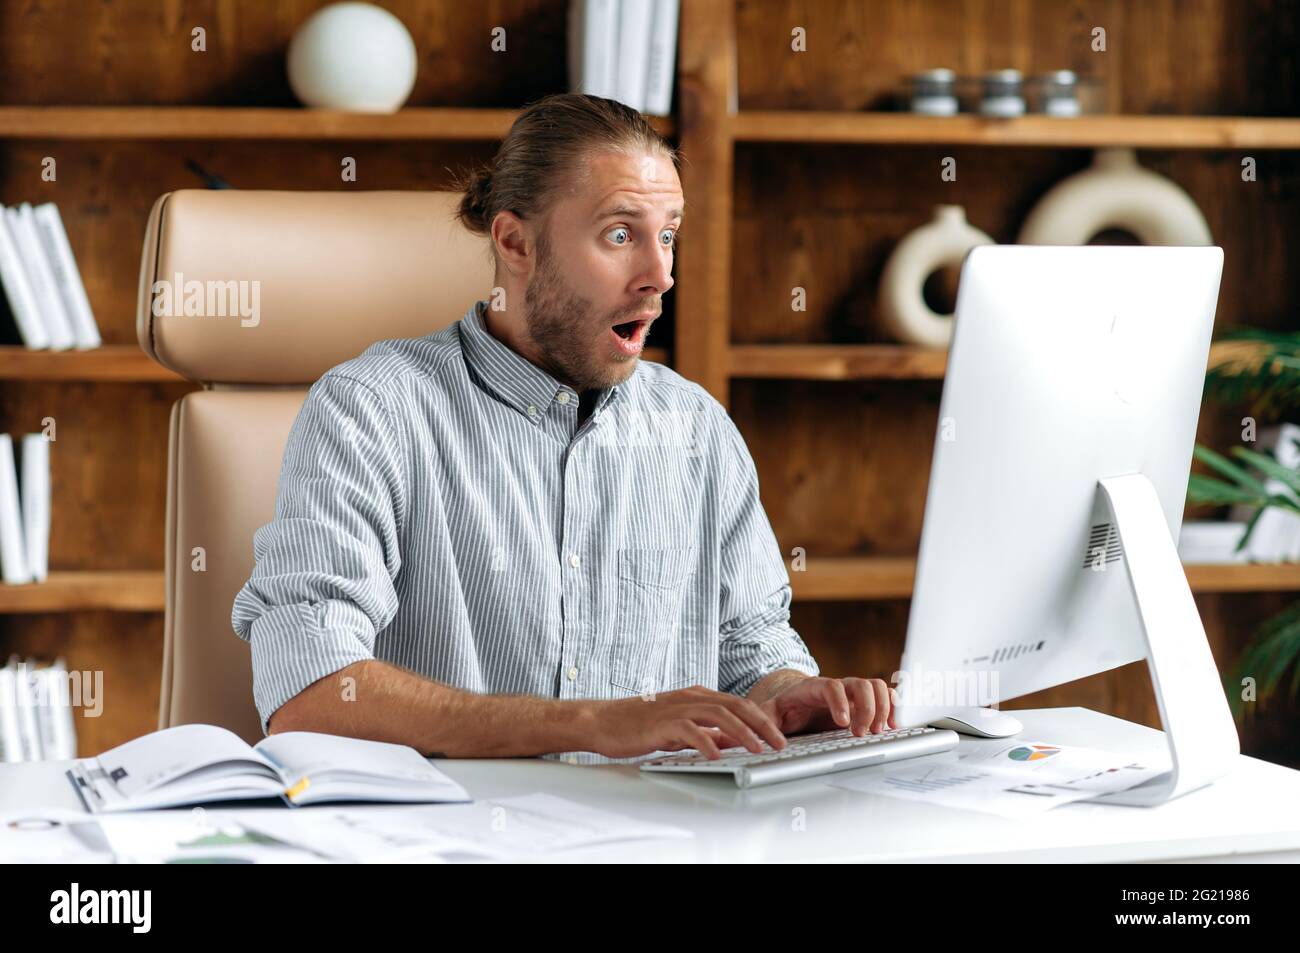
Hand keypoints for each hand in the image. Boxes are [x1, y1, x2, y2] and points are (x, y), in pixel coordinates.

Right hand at [587, 685, 787, 759]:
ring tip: (757, 749)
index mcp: (697, 696)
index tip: (778, 737)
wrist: (603, 721)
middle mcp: (690, 697)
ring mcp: (676, 708)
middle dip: (761, 724)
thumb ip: (704, 732)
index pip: (738, 704)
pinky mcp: (661, 722)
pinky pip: (689, 729)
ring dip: (742, 732)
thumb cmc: (639, 725)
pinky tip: (717, 754)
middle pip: (735, 705)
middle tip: (780, 743)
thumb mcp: (679, 728)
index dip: (761, 719)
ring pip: (718, 714)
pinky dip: (706, 741)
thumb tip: (730, 742)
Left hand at [757, 676, 897, 737]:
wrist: (799, 701)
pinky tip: (893, 726)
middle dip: (866, 709)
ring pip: (877, 686)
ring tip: (878, 731)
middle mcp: (838, 686)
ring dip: (883, 708)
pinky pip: (886, 695)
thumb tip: (762, 732)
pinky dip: (894, 708)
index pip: (832, 686)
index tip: (843, 724)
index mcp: (815, 687)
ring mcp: (853, 692)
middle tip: (861, 733)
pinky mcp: (865, 700)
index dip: (840, 703)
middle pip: (860, 684)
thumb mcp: (772, 711)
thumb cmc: (788, 707)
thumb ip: (765, 718)